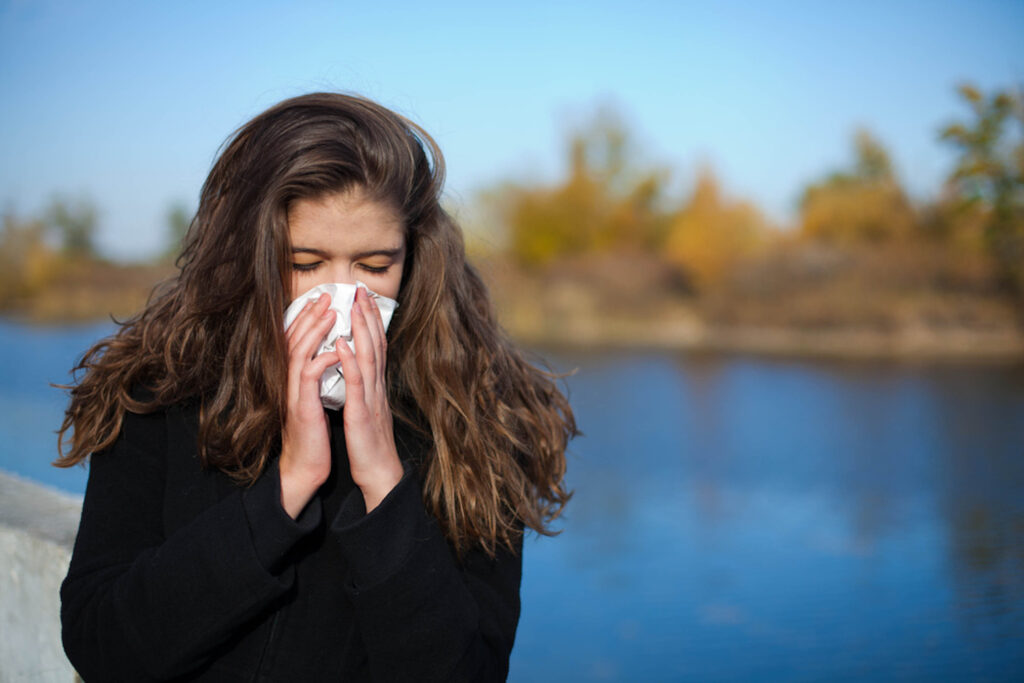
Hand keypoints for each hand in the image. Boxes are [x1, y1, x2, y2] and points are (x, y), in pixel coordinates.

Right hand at [279, 293, 339, 518]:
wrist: (305, 466)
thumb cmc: (313, 433)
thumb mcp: (314, 399)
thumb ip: (315, 377)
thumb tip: (327, 355)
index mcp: (295, 379)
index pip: (297, 341)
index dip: (306, 319)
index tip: (321, 300)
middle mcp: (290, 383)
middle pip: (294, 340)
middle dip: (309, 316)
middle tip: (325, 296)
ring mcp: (294, 394)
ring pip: (299, 354)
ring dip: (314, 332)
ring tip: (330, 313)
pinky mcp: (302, 408)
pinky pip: (309, 379)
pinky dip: (321, 361)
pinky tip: (335, 350)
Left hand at [337, 286, 403, 511]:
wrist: (380, 473)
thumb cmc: (370, 445)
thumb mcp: (367, 411)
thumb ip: (364, 389)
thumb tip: (358, 370)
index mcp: (376, 387)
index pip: (376, 347)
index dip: (371, 322)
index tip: (364, 299)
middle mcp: (377, 387)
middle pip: (376, 345)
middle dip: (368, 316)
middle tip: (361, 289)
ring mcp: (371, 398)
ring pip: (369, 357)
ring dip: (362, 330)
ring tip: (354, 306)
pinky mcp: (362, 413)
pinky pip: (357, 383)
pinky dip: (351, 361)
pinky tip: (343, 344)